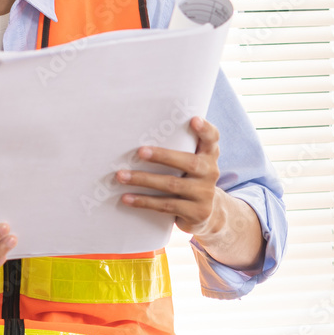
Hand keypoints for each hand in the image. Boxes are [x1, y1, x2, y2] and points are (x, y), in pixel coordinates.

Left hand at [116, 116, 222, 236]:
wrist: (208, 214)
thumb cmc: (189, 178)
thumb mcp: (189, 162)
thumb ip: (176, 147)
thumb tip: (134, 134)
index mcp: (208, 155)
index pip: (212, 138)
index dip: (205, 129)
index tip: (194, 120)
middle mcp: (210, 172)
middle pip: (189, 162)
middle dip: (163, 156)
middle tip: (140, 151)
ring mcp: (204, 194)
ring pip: (172, 185)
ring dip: (143, 180)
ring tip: (121, 176)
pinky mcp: (196, 213)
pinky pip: (166, 206)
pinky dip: (144, 201)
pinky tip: (126, 198)